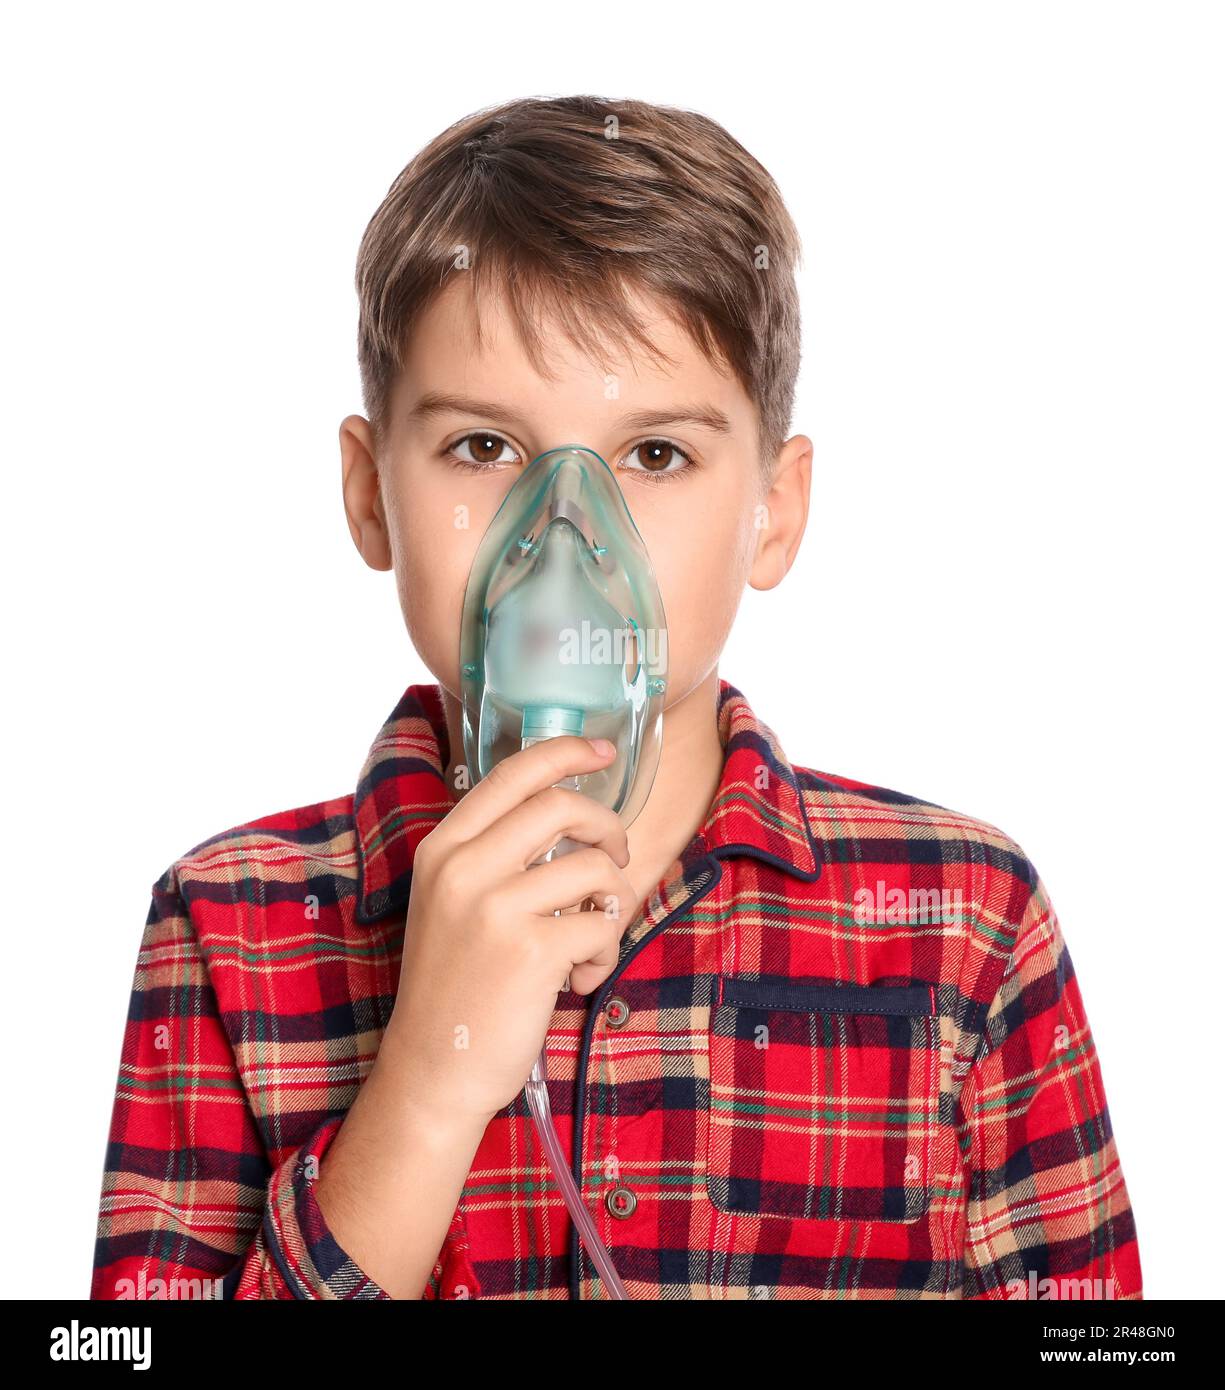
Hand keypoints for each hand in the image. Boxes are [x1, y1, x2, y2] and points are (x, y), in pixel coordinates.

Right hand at [378, 735, 634, 1130]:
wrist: (433, 1068)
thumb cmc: (455, 985)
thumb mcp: (451, 903)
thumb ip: (494, 854)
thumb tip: (567, 812)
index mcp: (442, 849)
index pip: (512, 773)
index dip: (565, 751)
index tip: (602, 750)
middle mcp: (463, 868)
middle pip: (563, 806)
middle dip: (608, 829)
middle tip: (614, 861)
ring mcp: (496, 908)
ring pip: (594, 869)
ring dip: (610, 905)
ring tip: (589, 942)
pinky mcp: (533, 951)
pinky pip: (602, 924)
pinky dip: (604, 952)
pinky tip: (578, 979)